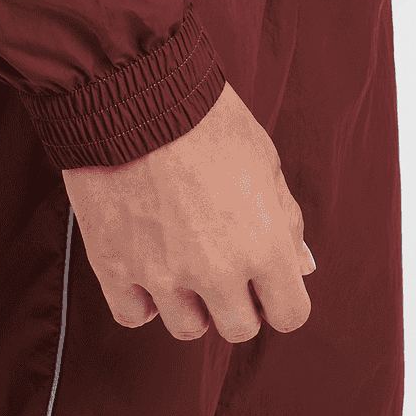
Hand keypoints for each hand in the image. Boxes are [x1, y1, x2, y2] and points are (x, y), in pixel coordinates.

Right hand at [61, 80, 314, 342]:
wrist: (132, 87)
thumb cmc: (204, 115)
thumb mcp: (263, 157)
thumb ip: (284, 217)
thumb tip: (300, 263)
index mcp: (264, 244)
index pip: (290, 315)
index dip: (280, 296)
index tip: (264, 278)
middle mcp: (217, 270)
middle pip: (238, 327)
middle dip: (236, 300)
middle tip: (219, 260)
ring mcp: (163, 274)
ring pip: (187, 327)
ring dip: (188, 300)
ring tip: (178, 256)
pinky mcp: (115, 266)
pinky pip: (134, 315)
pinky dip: (140, 298)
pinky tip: (144, 264)